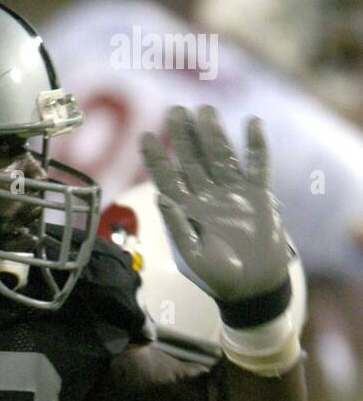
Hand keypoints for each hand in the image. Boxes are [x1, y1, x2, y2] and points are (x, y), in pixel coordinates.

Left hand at [140, 106, 289, 303]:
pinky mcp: (258, 196)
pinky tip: (252, 123)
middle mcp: (208, 198)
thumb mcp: (191, 257)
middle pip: (193, 160)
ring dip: (214, 134)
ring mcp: (233, 194)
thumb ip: (177, 228)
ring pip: (221, 157)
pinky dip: (256, 146)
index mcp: (187, 212)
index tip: (142, 137)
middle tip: (175, 111)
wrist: (252, 289)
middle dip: (184, 136)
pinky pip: (258, 165)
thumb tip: (163, 197)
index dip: (155, 159)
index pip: (167, 179)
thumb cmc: (217, 279)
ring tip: (205, 111)